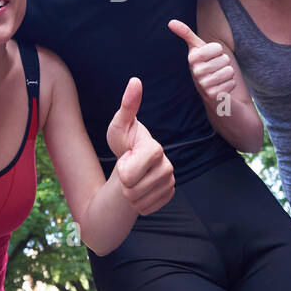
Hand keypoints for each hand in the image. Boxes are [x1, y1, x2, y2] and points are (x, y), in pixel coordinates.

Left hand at [106, 77, 173, 214]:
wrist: (131, 160)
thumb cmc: (123, 139)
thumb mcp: (120, 123)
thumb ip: (128, 105)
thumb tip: (135, 81)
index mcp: (155, 149)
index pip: (130, 173)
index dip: (122, 170)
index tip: (123, 159)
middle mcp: (167, 166)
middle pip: (133, 190)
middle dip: (123, 183)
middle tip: (126, 169)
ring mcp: (170, 182)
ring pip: (139, 201)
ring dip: (129, 194)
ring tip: (131, 179)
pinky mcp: (169, 195)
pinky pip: (146, 209)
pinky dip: (138, 204)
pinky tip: (138, 189)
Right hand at [168, 19, 236, 106]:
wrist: (208, 89)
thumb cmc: (204, 63)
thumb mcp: (196, 47)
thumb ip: (186, 33)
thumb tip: (170, 22)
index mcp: (193, 58)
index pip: (218, 47)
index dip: (218, 51)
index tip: (211, 57)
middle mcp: (196, 72)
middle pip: (225, 59)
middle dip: (224, 63)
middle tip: (215, 68)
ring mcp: (204, 85)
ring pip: (229, 71)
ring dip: (228, 74)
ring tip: (219, 76)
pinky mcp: (213, 95)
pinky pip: (232, 83)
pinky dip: (230, 84)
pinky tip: (221, 86)